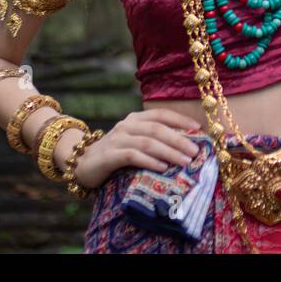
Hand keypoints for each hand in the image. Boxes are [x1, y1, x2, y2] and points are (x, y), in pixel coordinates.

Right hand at [75, 108, 203, 189]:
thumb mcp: (135, 143)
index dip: (180, 120)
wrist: (82, 163)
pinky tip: (162, 167)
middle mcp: (126, 125)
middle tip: (196, 152)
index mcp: (135, 119)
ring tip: (185, 161)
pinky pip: (132, 156)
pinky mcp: (109, 156)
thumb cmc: (115, 155)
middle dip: (179, 140)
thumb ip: (153, 141)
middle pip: (157, 129)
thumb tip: (186, 147)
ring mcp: (117, 139)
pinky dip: (149, 161)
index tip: (198, 129)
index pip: (160, 114)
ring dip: (169, 152)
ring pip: (148, 142)